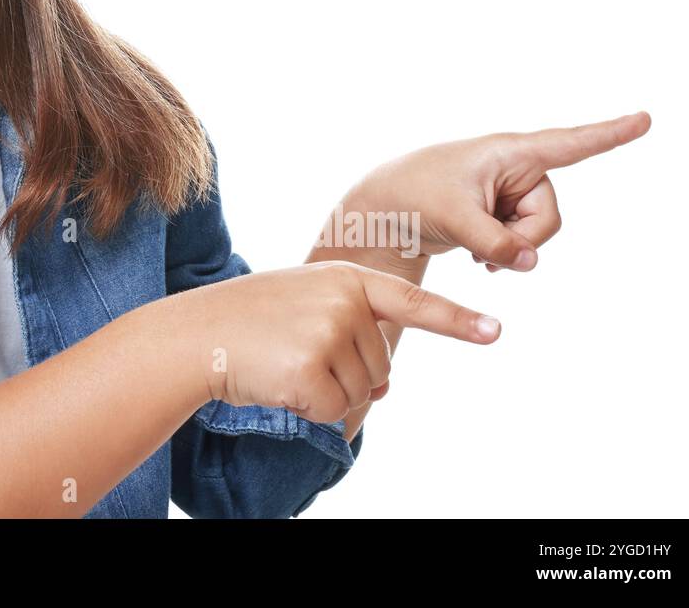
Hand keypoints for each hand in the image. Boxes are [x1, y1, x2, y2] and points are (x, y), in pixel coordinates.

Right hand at [178, 261, 501, 421]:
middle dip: (344, 373)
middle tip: (294, 352)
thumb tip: (385, 389)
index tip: (494, 331)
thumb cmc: (250, 321)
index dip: (456, 320)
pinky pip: (335, 412)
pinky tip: (278, 382)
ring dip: (325, 391)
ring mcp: (328, 333)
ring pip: (361, 392)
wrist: (194, 333)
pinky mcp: (310, 370)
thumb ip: (352, 332)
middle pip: (381, 365)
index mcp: (344, 277)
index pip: (410, 302)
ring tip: (283, 363)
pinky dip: (309, 409)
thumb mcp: (305, 307)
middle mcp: (343, 300)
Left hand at [340, 111, 650, 273]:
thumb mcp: (454, 218)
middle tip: (481, 245)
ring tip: (474, 248)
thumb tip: (531, 262)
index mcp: (508, 152)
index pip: (569, 144)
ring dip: (511, 248)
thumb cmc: (412, 195)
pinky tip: (479, 256)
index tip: (645, 119)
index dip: (610, 134)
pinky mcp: (501, 212)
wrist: (383, 211)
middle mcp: (515, 168)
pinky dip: (506, 253)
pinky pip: (523, 242)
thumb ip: (496, 241)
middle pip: (550, 217)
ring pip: (538, 234)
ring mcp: (510, 192)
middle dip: (524, 239)